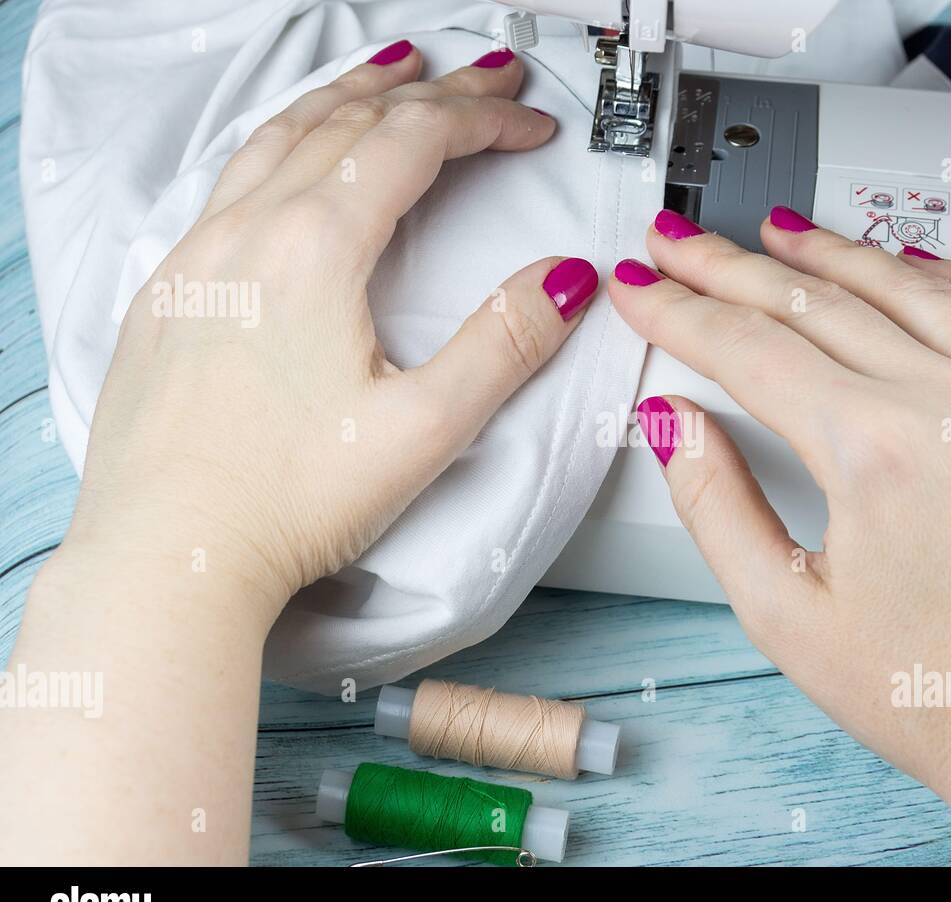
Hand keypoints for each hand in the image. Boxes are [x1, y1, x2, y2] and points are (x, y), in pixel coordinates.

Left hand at [0, 42, 600, 863]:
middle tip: (483, 75)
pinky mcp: (170, 292)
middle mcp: (247, 235)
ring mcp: (198, 257)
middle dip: (428, 89)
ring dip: (348, 98)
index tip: (530, 121)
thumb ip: (503, 344)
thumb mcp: (424, 429)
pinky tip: (293, 159)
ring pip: (280, 137)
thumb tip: (564, 279)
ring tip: (392, 76)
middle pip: (349, 120)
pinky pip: (232, 178)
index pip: (412, 142)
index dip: (483, 118)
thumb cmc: (280, 502)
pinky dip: (283, 140)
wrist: (168, 558)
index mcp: (312, 251)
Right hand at [609, 207, 950, 863]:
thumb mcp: (786, 616)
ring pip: (906, 286)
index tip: (642, 291)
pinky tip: (908, 260)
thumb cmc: (940, 695)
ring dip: (828, 252)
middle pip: (815, 303)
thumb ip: (714, 504)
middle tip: (680, 242)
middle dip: (729, 267)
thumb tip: (672, 422)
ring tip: (775, 231)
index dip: (679, 312)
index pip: (749, 349)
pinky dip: (946, 272)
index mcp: (874, 456)